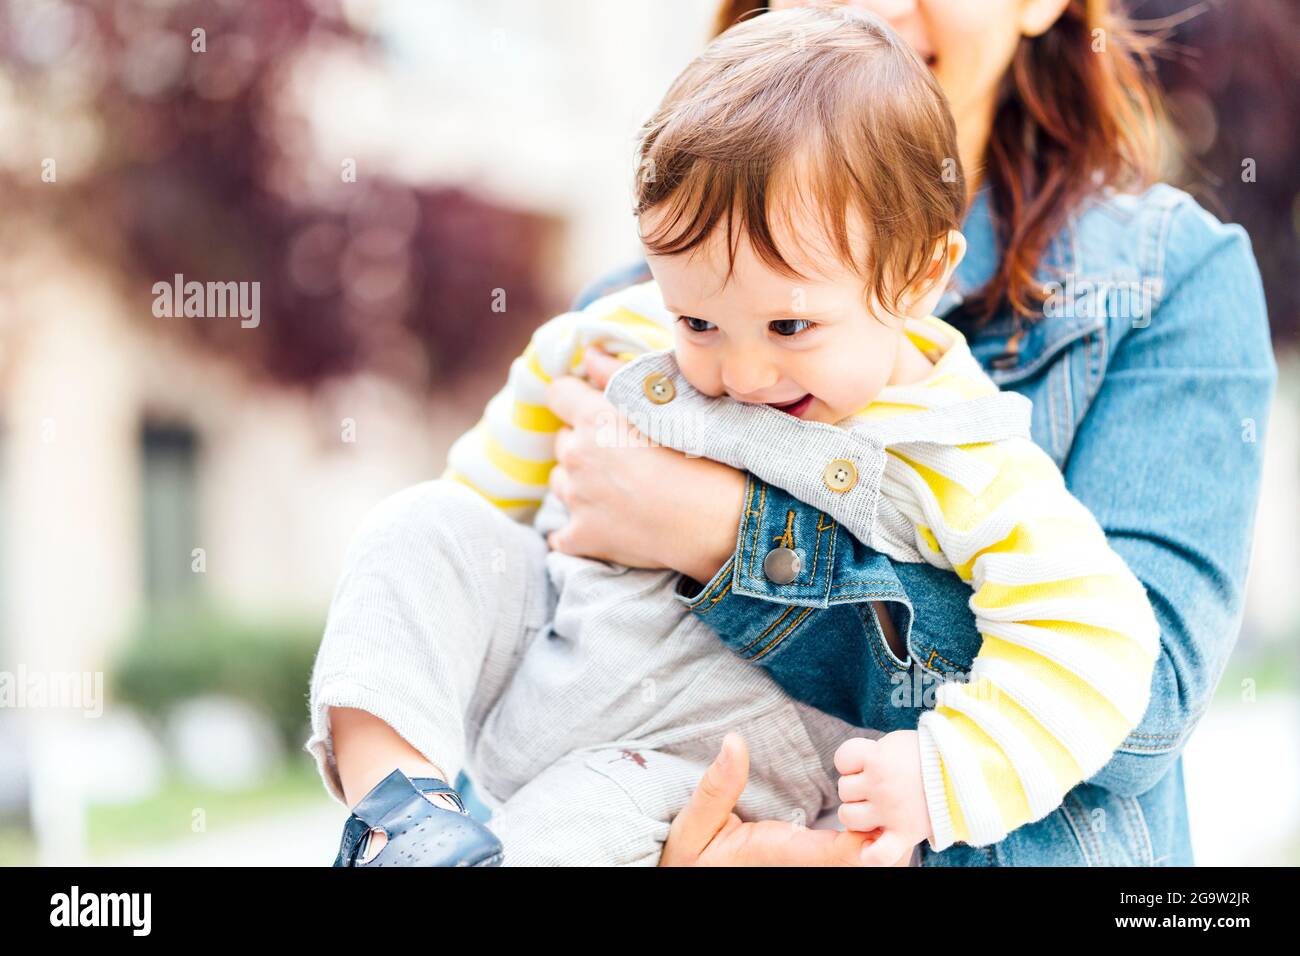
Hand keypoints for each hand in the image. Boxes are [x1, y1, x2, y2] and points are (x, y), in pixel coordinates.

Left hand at [543, 346, 745, 580]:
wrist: (718, 521)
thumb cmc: (704, 456)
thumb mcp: (667, 404)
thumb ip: (618, 375)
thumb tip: (589, 354)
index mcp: (594, 418)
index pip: (558, 394)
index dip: (575, 398)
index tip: (595, 408)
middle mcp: (577, 456)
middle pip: (563, 442)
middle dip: (584, 444)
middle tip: (622, 455)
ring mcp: (577, 500)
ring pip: (561, 483)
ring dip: (579, 484)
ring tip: (617, 491)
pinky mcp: (582, 538)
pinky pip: (561, 536)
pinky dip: (577, 532)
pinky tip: (603, 529)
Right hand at [660, 732, 914, 866]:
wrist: (684, 881)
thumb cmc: (690, 856)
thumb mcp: (694, 822)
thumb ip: (718, 785)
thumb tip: (734, 742)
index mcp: (779, 853)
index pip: (836, 854)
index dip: (867, 840)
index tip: (881, 812)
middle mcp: (800, 868)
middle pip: (860, 866)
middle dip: (887, 844)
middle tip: (898, 806)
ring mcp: (805, 870)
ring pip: (859, 868)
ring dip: (880, 847)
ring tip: (891, 812)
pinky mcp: (807, 867)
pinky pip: (846, 864)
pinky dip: (868, 850)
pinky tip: (875, 826)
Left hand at [834, 730, 932, 865]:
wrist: (966, 772)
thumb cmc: (930, 755)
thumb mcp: (898, 743)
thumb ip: (874, 753)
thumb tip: (858, 766)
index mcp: (879, 759)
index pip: (843, 759)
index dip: (852, 761)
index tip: (868, 762)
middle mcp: (881, 785)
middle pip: (844, 789)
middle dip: (857, 786)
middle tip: (879, 785)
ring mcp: (891, 812)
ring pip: (848, 816)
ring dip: (858, 813)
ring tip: (877, 807)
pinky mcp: (905, 833)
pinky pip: (879, 853)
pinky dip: (872, 854)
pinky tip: (870, 846)